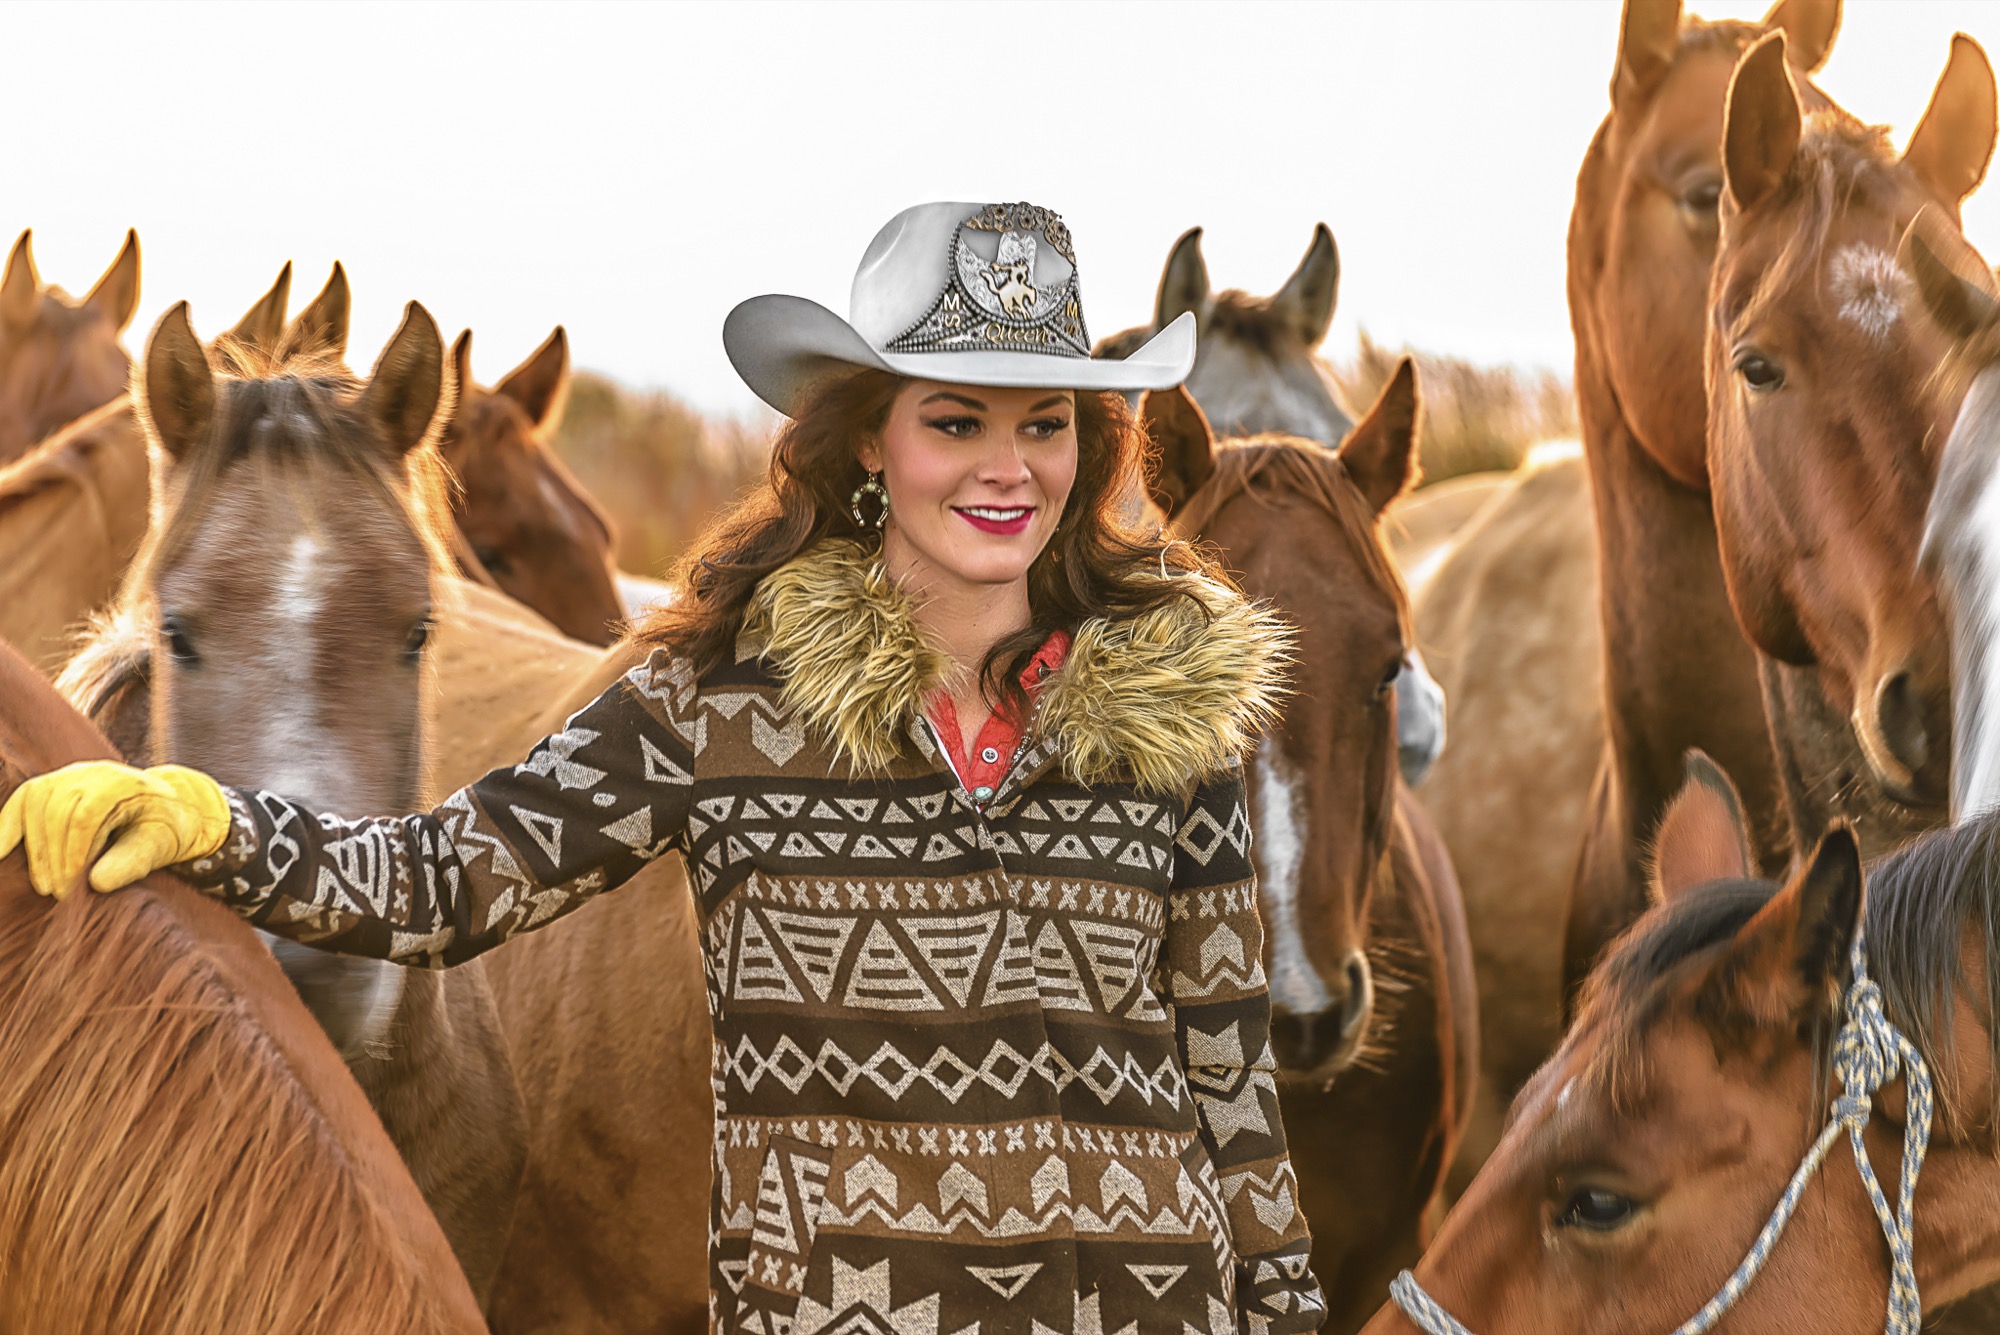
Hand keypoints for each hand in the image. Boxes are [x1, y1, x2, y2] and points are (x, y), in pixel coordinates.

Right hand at [0, 761, 232, 897]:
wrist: (165, 806)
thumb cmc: (166, 827)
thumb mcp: (163, 844)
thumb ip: (135, 860)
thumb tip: (96, 883)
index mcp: (125, 783)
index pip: (85, 817)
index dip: (73, 855)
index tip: (72, 889)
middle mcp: (94, 772)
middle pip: (56, 812)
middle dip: (54, 858)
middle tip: (60, 894)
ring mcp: (70, 775)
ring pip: (35, 806)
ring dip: (36, 851)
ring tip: (46, 886)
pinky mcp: (52, 786)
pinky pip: (22, 801)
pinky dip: (7, 826)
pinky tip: (0, 852)